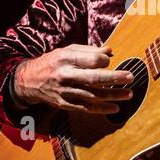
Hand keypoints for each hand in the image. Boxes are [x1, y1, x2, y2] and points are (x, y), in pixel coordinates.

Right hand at [12, 45, 134, 113]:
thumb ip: (89, 51)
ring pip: (93, 95)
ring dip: (113, 95)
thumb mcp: (67, 51)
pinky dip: (102, 109)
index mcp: (66, 59)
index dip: (104, 61)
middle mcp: (66, 76)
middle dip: (114, 78)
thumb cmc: (53, 62)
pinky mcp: (65, 104)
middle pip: (94, 78)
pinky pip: (86, 108)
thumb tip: (110, 52)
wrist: (30, 80)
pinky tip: (115, 108)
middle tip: (130, 77)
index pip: (91, 60)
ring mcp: (65, 92)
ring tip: (128, 93)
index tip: (109, 62)